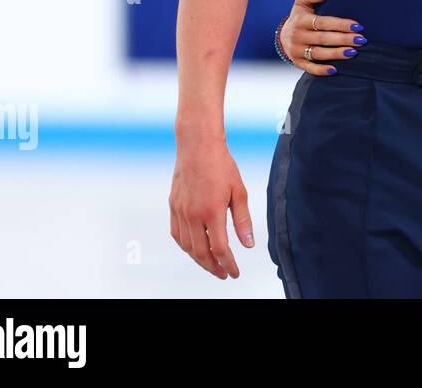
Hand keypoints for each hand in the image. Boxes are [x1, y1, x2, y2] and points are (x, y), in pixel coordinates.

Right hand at [169, 135, 252, 278]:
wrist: (198, 146)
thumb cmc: (221, 165)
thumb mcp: (239, 192)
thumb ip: (243, 221)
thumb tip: (248, 244)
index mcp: (212, 212)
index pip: (220, 248)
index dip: (228, 264)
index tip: (234, 273)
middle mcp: (193, 215)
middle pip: (201, 252)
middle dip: (213, 267)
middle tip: (224, 274)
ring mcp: (180, 211)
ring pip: (187, 246)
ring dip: (199, 260)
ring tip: (211, 265)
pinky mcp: (173, 206)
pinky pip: (177, 234)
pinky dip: (186, 246)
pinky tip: (195, 248)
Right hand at [280, 0, 363, 74]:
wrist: (283, 36)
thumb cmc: (300, 16)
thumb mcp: (301, 2)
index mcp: (300, 21)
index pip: (322, 22)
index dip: (340, 25)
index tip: (357, 26)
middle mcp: (297, 36)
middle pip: (323, 39)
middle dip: (343, 39)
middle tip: (361, 40)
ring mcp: (297, 51)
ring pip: (319, 54)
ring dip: (337, 54)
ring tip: (354, 52)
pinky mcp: (298, 63)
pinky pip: (310, 68)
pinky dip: (322, 70)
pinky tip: (335, 70)